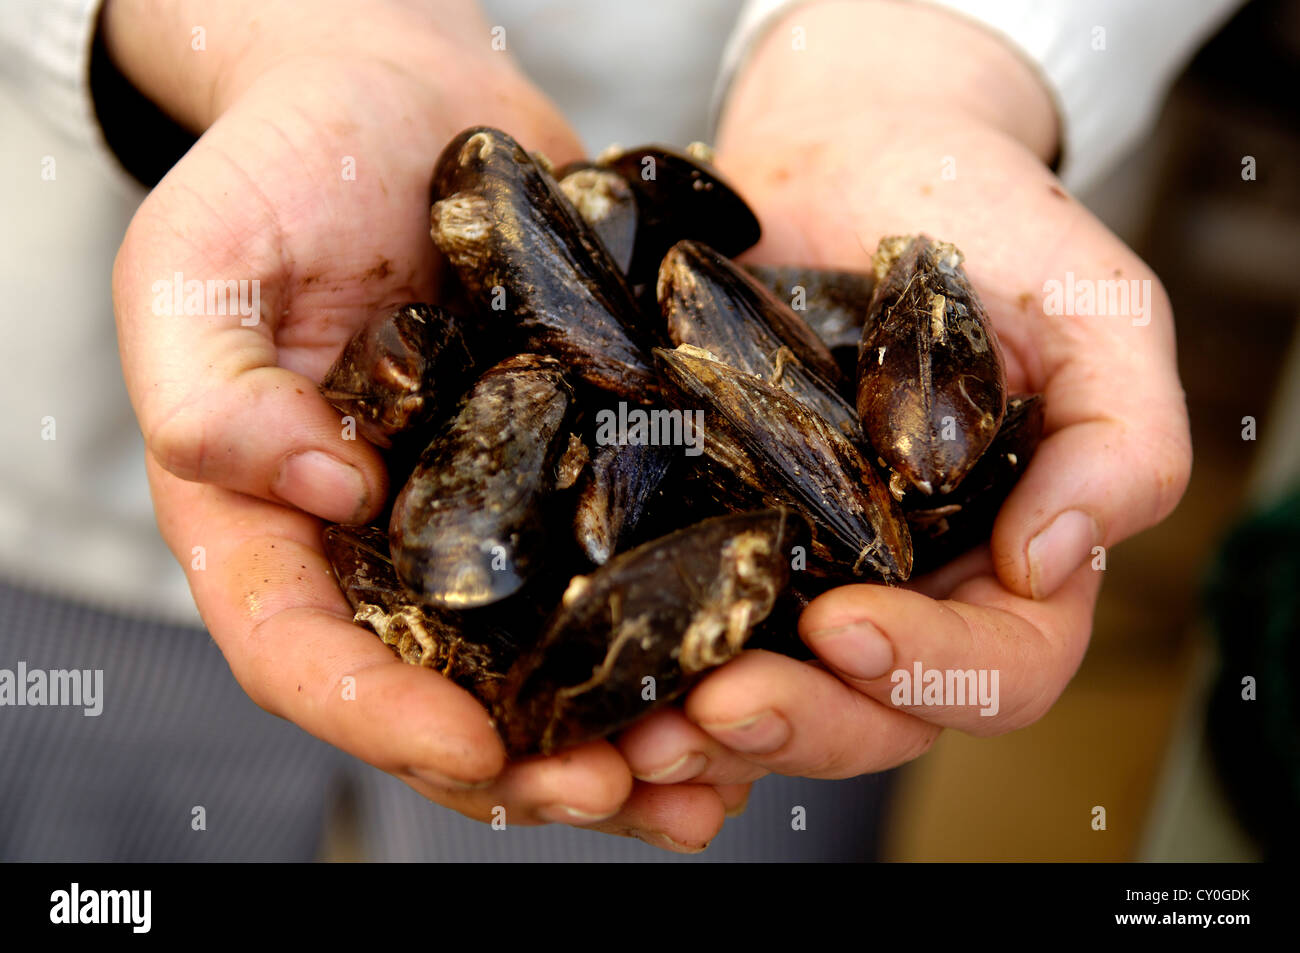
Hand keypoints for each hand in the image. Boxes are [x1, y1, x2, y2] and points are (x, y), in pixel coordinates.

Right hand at [109, 0, 741, 850]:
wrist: (401, 94)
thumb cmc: (283, 161)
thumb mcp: (202, 258)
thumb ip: (214, 383)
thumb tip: (314, 492)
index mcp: (271, 521)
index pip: (303, 654)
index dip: (379, 719)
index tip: (474, 753)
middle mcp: (382, 543)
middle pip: (439, 692)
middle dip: (526, 764)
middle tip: (619, 794)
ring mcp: (486, 514)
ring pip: (543, 662)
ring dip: (619, 736)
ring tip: (706, 782)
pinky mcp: (570, 470)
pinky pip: (618, 571)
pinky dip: (677, 633)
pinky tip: (748, 676)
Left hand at [616, 0, 1190, 787]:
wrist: (854, 152)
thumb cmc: (985, 217)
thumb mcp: (1092, 306)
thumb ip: (1122, 434)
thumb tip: (1058, 559)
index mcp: (1008, 556)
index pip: (1002, 664)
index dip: (933, 671)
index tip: (846, 628)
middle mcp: (908, 586)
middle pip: (877, 712)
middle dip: (804, 723)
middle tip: (720, 705)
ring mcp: (804, 569)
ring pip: (778, 694)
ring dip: (714, 730)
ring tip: (645, 726)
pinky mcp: (715, 531)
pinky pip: (688, 625)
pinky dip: (649, 673)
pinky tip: (602, 687)